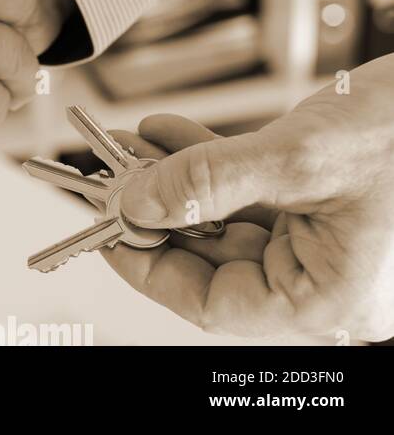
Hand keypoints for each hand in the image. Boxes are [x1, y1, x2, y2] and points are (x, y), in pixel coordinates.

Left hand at [108, 55, 393, 339]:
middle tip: (110, 175)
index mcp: (325, 299)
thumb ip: (208, 182)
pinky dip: (213, 165)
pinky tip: (168, 133)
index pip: (209, 302)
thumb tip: (136, 204)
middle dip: (156, 210)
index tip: (105, 226)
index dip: (146, 264)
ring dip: (177, 181)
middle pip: (212, 261)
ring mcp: (329, 248)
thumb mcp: (300, 156)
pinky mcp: (330, 211)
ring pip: (228, 223)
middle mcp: (325, 283)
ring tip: (131, 144)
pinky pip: (256, 198)